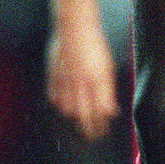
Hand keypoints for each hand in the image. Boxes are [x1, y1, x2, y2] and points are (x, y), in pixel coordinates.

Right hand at [45, 25, 119, 140]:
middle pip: (84, 114)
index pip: (100, 111)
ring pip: (68, 109)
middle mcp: (81, 82)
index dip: (101, 124)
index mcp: (98, 79)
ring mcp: (66, 80)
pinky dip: (59, 105)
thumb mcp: (107, 66)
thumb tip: (111, 111)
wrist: (74, 27)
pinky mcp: (53, 76)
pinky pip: (55, 97)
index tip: (103, 132)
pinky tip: (64, 108)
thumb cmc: (94, 44)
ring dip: (74, 118)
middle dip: (89, 128)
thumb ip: (107, 90)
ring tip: (78, 124)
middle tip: (92, 136)